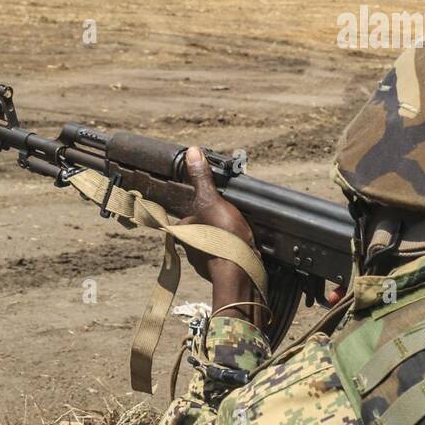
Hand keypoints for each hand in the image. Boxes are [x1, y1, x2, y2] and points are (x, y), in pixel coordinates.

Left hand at [178, 146, 263, 324]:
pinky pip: (223, 256)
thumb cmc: (222, 237)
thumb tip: (192, 152)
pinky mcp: (220, 270)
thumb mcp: (212, 200)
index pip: (184, 217)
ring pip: (210, 244)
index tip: (210, 210)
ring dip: (220, 240)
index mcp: (183, 229)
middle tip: (227, 219)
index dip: (198, 212)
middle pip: (198, 230)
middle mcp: (189, 247)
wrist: (240, 272)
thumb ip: (202, 178)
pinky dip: (230, 251)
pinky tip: (241, 247)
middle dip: (210, 226)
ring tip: (236, 232)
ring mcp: (204, 262)